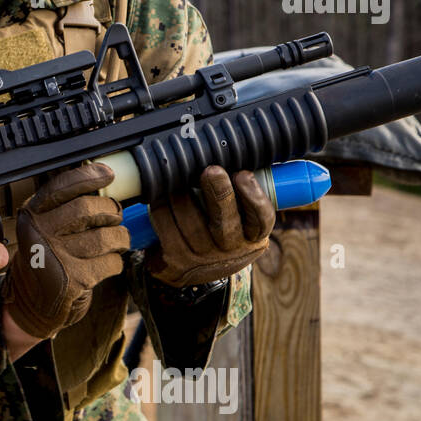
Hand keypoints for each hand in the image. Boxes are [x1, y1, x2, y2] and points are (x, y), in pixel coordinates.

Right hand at [5, 163, 129, 339]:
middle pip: (86, 209)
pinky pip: (110, 262)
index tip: (109, 173)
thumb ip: (65, 207)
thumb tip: (104, 180)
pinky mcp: (72, 280)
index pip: (61, 186)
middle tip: (116, 217)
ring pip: (104, 237)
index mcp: (31, 215)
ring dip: (120, 237)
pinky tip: (107, 263)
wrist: (32, 305)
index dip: (88, 176)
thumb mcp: (44, 228)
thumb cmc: (46, 260)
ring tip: (118, 240)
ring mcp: (54, 258)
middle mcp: (38, 233)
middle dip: (111, 211)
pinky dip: (116, 262)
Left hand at [145, 166, 274, 286]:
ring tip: (174, 175)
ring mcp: (202, 257)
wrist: (193, 272)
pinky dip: (160, 206)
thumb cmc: (219, 232)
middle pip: (225, 220)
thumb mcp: (239, 221)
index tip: (243, 175)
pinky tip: (159, 194)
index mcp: (253, 236)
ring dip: (180, 194)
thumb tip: (235, 149)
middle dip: (218, 192)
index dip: (254, 197)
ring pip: (189, 220)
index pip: (261, 218)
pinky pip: (165, 226)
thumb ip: (239, 193)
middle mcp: (230, 249)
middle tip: (211, 170)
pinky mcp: (175, 259)